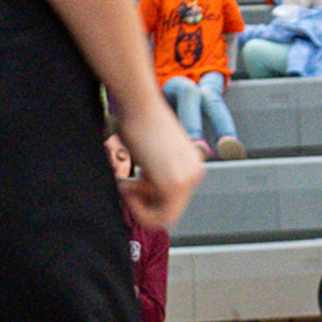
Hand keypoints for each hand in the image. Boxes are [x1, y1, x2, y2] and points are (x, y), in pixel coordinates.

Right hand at [115, 105, 203, 228]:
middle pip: (170, 211)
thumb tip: (143, 194)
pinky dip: (138, 209)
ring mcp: (188, 180)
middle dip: (144, 205)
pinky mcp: (176, 185)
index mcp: (191, 165)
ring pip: (165, 218)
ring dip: (139, 207)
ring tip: (126, 184)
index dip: (147, 199)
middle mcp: (195, 173)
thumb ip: (154, 172)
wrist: (138, 103)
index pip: (174, 200)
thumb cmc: (136, 119)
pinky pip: (159, 217)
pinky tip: (127, 187)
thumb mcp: (151, 151)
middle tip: (127, 186)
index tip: (132, 183)